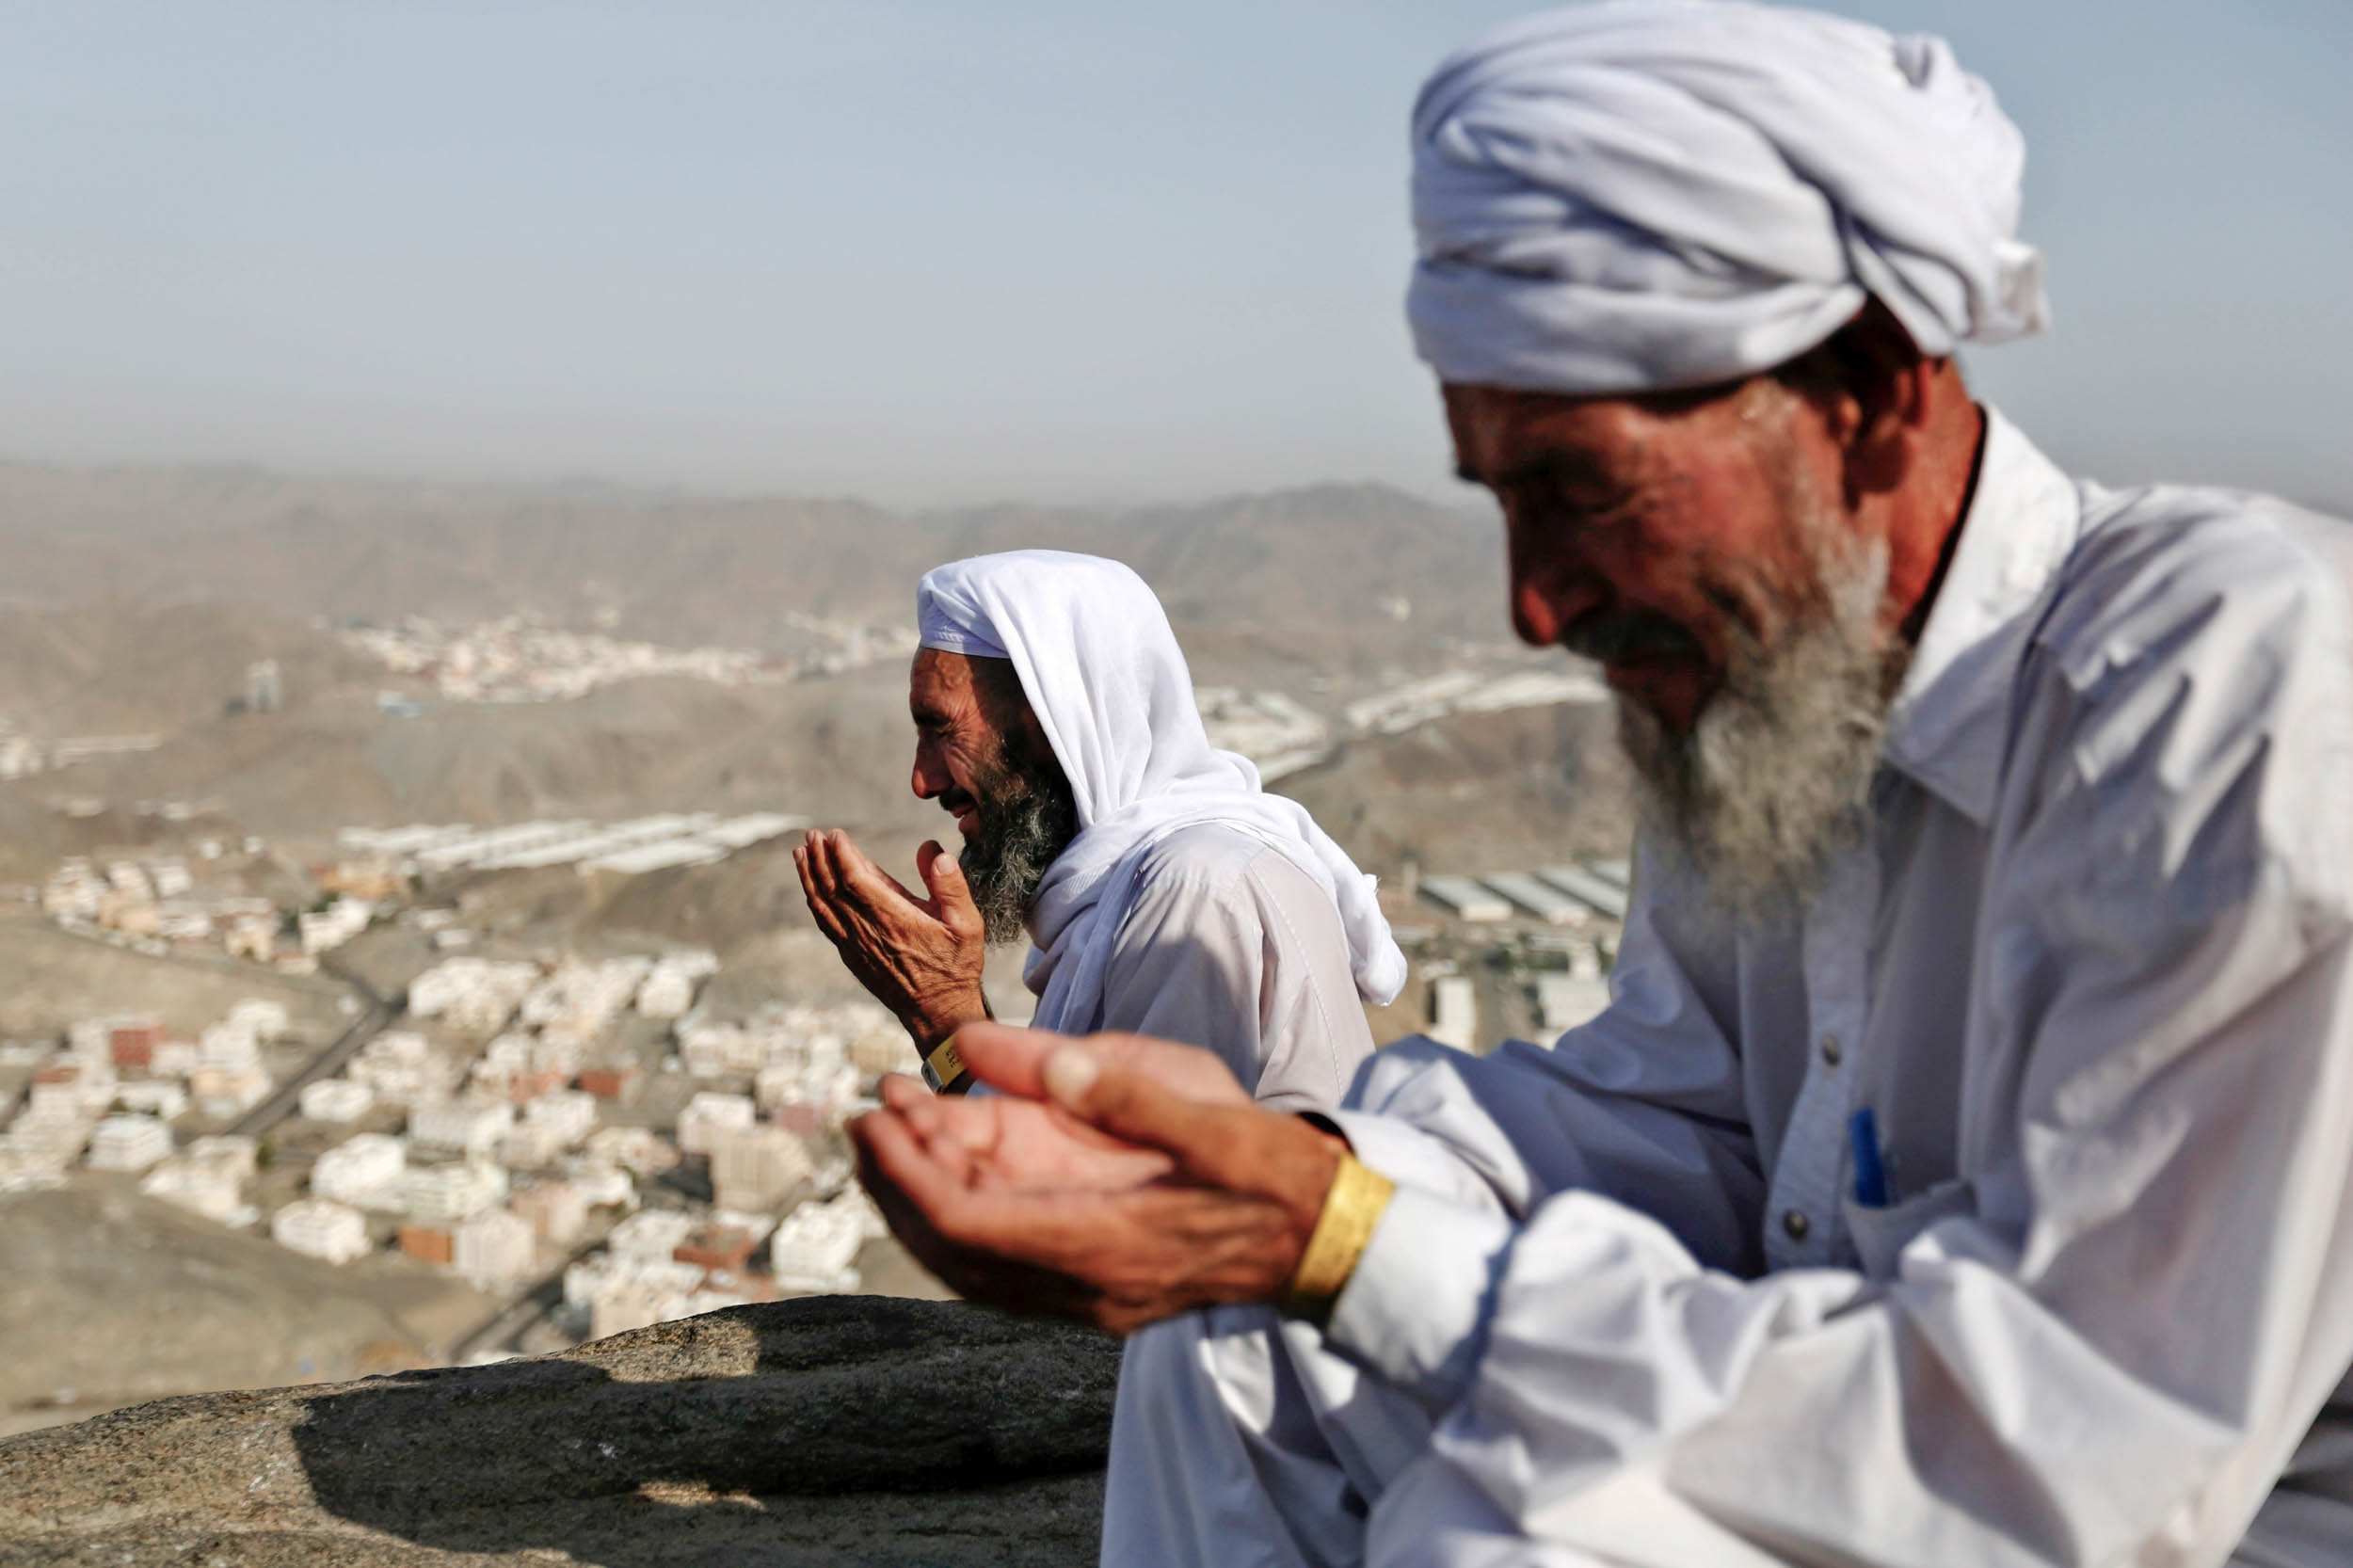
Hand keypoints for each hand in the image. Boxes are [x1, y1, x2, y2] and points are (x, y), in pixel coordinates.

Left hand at [795, 830, 985, 1048]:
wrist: (938, 1013)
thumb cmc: (956, 966)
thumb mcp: (968, 924)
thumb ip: (951, 886)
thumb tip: (933, 850)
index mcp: (895, 919)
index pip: (857, 880)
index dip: (842, 855)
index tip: (835, 834)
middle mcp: (869, 932)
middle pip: (833, 889)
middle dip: (820, 858)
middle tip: (813, 833)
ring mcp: (856, 946)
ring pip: (824, 906)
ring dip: (810, 877)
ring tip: (801, 852)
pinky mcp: (852, 957)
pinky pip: (826, 924)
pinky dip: (815, 902)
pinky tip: (811, 889)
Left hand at [851, 1022, 1342, 1333]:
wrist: (1332, 1239)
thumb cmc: (1274, 1167)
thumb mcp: (1200, 1107)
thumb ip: (1100, 1079)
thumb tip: (985, 1048)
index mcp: (1106, 1243)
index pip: (972, 1224)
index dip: (909, 1173)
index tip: (875, 1116)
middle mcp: (1084, 1286)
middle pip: (955, 1251)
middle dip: (896, 1182)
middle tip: (865, 1112)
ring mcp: (1089, 1296)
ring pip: (972, 1263)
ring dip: (920, 1199)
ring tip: (890, 1126)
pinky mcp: (1097, 1288)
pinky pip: (1003, 1266)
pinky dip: (960, 1218)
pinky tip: (950, 1163)